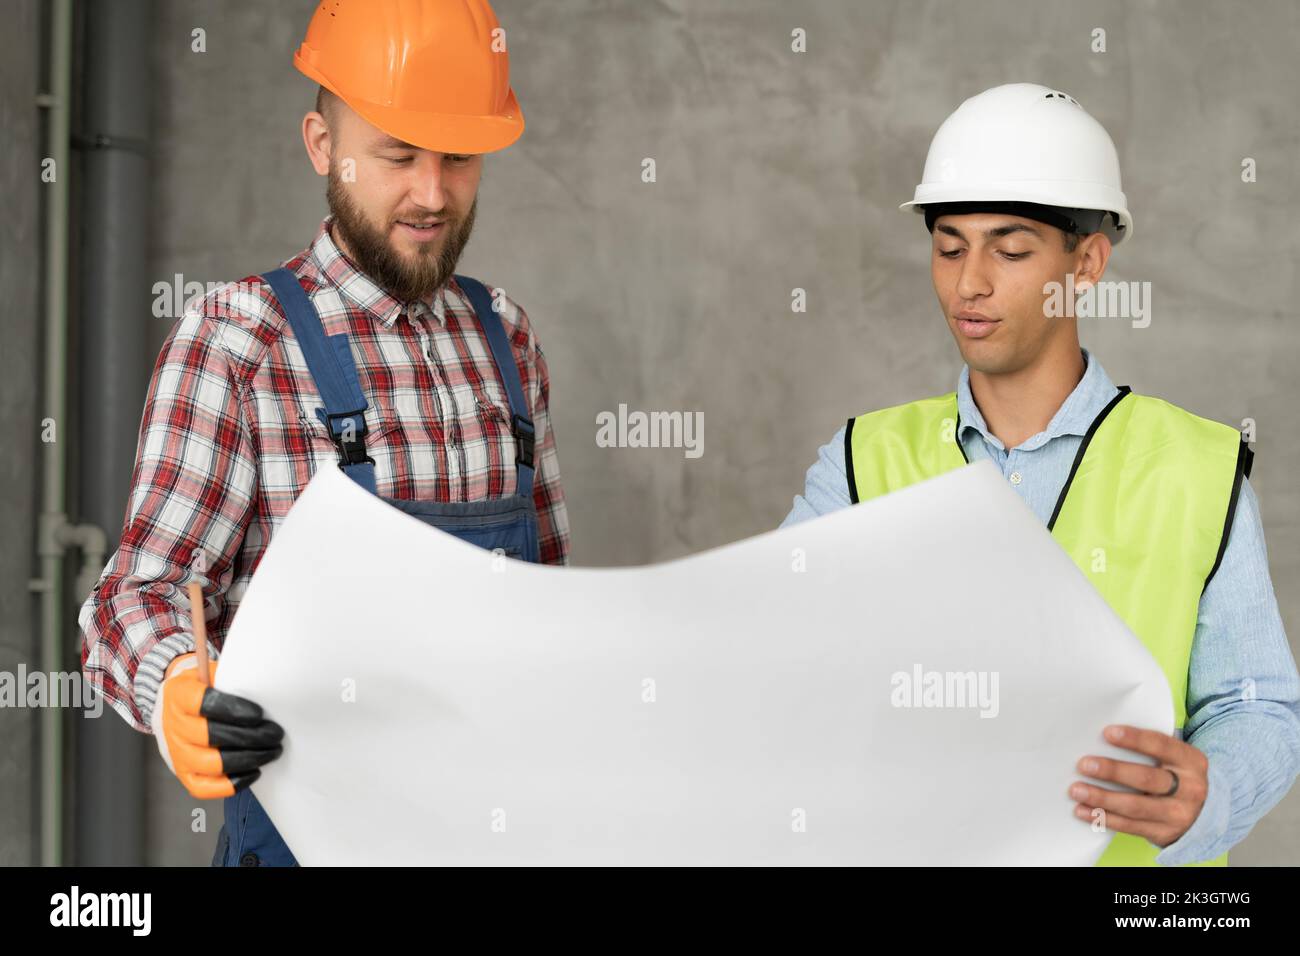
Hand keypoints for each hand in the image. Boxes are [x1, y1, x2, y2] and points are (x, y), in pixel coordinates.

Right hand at [150, 652, 284, 799]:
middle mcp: (173, 725)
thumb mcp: (212, 673)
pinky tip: (254, 771)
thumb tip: (266, 687)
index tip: (258, 714)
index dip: (233, 710)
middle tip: (275, 734)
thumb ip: (232, 679)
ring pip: (211, 764)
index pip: (204, 704)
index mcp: (178, 694)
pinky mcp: (182, 773)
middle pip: (211, 736)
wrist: (171, 706)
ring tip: (271, 752)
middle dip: (250, 736)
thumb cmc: (203, 688)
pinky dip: (231, 784)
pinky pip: (204, 788)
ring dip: (247, 759)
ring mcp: (175, 752)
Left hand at [1069, 724, 1208, 847]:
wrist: (1204, 814)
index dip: (1134, 739)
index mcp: (1191, 761)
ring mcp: (1178, 814)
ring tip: (1076, 789)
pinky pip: (1130, 826)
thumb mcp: (1174, 758)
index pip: (1162, 745)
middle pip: (1146, 779)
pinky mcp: (1165, 834)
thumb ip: (1149, 748)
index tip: (1107, 733)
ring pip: (1135, 806)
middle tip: (1084, 764)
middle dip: (1113, 771)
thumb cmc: (1175, 775)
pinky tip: (1082, 810)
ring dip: (1102, 798)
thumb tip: (1101, 738)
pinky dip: (1104, 818)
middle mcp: (1189, 788)